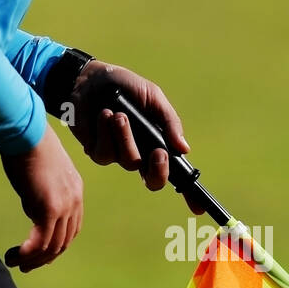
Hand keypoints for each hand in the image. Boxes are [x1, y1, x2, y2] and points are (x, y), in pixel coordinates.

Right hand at [0, 126, 82, 272]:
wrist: (25, 131)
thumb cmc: (28, 145)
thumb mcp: (42, 172)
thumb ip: (43, 191)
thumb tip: (33, 208)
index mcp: (76, 191)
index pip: (71, 228)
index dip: (56, 245)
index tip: (39, 254)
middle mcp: (75, 200)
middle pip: (63, 241)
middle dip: (44, 258)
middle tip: (25, 265)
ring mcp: (64, 205)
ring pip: (52, 245)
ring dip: (32, 258)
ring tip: (14, 262)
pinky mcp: (48, 208)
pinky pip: (40, 241)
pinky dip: (26, 252)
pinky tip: (14, 256)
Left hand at [68, 61, 199, 201]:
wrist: (89, 79)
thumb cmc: (124, 86)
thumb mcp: (153, 97)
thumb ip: (169, 122)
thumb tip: (184, 149)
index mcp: (157, 143)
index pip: (176, 172)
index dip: (189, 194)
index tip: (199, 208)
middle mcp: (140, 153)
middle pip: (153, 181)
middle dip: (159, 170)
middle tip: (159, 152)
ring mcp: (118, 155)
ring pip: (129, 162)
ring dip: (125, 137)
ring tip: (119, 114)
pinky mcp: (97, 151)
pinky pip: (105, 154)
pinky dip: (105, 132)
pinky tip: (103, 116)